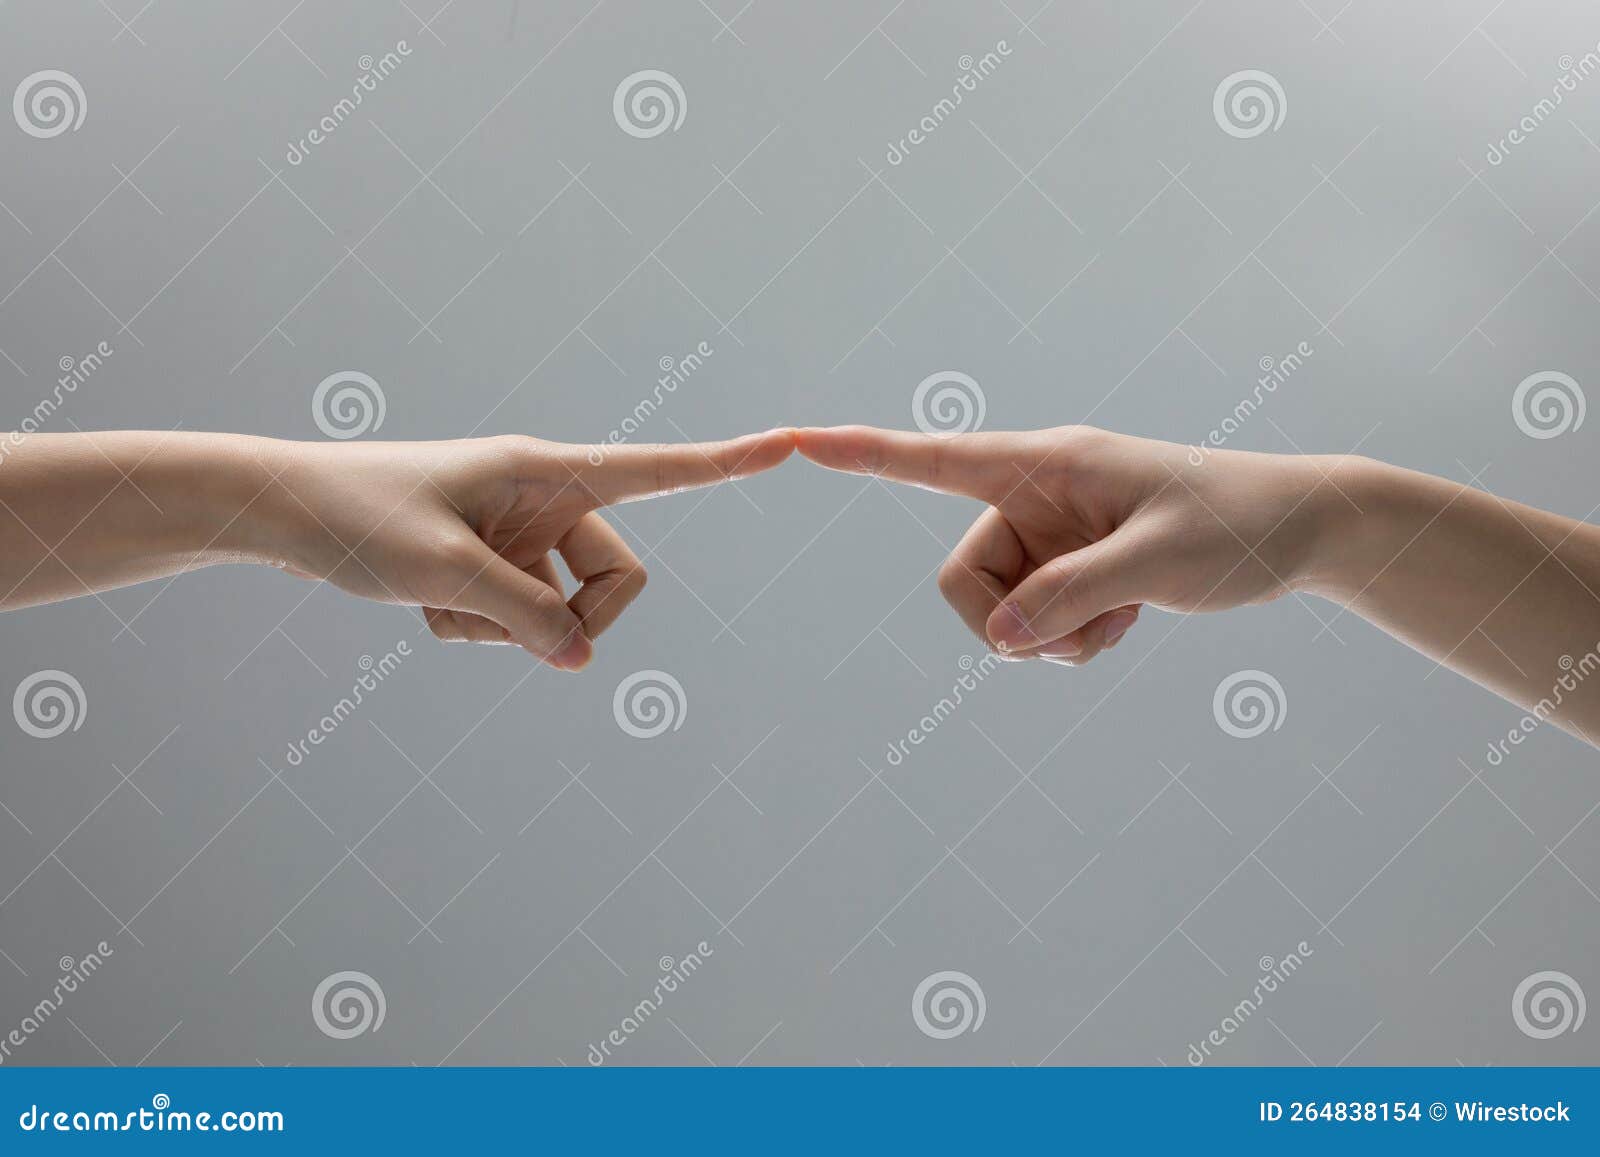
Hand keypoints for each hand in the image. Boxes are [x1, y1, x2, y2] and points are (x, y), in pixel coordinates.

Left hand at [257, 429, 794, 669]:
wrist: (278, 508)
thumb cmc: (354, 515)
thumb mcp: (442, 574)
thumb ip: (524, 619)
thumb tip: (582, 665)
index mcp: (546, 469)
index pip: (658, 467)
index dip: (728, 461)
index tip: (794, 441)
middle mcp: (545, 498)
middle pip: (615, 580)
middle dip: (569, 622)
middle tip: (508, 632)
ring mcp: (521, 534)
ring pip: (560, 611)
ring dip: (502, 629)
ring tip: (436, 602)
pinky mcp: (495, 563)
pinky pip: (516, 620)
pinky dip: (473, 628)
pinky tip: (423, 604)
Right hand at [796, 426, 1339, 665]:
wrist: (1301, 530)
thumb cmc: (1238, 523)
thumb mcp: (1156, 563)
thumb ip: (1070, 599)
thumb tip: (1002, 641)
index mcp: (1045, 462)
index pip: (934, 456)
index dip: (861, 453)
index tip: (794, 440)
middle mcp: (1036, 494)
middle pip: (962, 578)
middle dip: (1011, 625)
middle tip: (1079, 636)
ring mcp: (1052, 535)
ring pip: (1001, 611)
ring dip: (1053, 639)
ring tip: (1122, 622)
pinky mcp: (1072, 567)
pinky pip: (1036, 622)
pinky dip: (1073, 640)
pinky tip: (1128, 622)